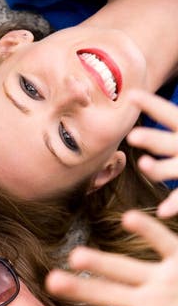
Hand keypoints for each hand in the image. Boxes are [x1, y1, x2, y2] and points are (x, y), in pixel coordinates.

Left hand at [46, 211, 177, 305]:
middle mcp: (148, 302)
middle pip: (108, 294)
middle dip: (82, 288)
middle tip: (50, 281)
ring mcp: (163, 280)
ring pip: (126, 267)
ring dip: (103, 261)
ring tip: (75, 255)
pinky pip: (163, 243)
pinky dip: (148, 232)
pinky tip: (128, 219)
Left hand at [127, 91, 177, 217]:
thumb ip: (172, 117)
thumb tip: (142, 94)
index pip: (167, 114)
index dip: (152, 104)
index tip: (133, 95)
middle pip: (165, 142)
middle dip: (151, 139)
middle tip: (133, 136)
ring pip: (170, 170)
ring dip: (157, 169)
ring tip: (144, 165)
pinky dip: (175, 204)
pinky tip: (162, 211)